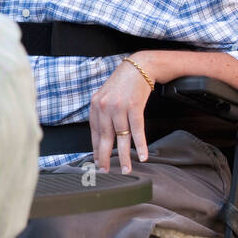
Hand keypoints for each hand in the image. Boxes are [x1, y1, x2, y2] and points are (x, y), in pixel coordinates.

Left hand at [89, 58, 153, 172]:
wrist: (140, 66)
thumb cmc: (124, 83)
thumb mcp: (106, 96)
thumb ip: (103, 114)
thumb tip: (102, 135)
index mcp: (95, 106)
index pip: (94, 133)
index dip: (96, 149)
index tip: (97, 162)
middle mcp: (104, 107)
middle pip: (104, 137)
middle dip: (105, 156)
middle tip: (105, 170)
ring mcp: (119, 107)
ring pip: (121, 137)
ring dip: (125, 155)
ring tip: (126, 168)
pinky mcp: (134, 106)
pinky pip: (137, 130)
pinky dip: (140, 144)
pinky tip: (143, 155)